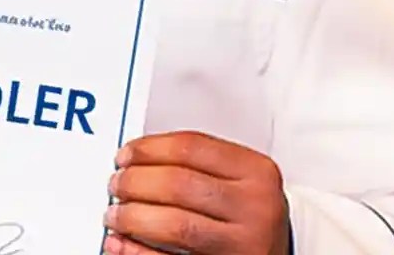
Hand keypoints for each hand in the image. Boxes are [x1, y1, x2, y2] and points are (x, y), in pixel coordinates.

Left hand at [103, 131, 289, 254]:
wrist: (279, 252)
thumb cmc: (250, 212)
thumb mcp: (240, 178)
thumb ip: (199, 164)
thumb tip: (137, 159)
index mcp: (256, 173)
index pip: (190, 148)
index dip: (148, 149)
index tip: (126, 154)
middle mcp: (255, 208)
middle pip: (179, 185)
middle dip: (135, 182)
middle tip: (116, 184)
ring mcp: (243, 244)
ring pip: (175, 225)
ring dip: (132, 218)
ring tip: (114, 215)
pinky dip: (137, 252)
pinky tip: (120, 244)